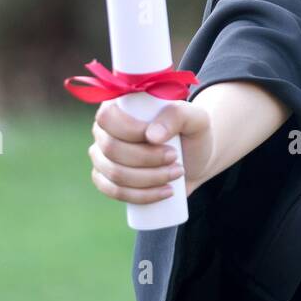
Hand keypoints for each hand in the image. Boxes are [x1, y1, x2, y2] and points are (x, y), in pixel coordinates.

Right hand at [89, 99, 213, 202]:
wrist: (197, 158)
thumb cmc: (193, 132)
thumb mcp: (195, 118)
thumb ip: (177, 116)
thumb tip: (152, 135)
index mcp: (120, 105)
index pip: (108, 116)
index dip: (130, 131)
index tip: (160, 140)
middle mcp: (105, 130)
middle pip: (111, 149)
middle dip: (147, 159)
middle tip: (175, 158)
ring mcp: (103, 156)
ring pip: (115, 174)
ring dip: (148, 179)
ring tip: (176, 173)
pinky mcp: (107, 179)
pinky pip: (113, 191)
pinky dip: (141, 195)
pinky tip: (164, 192)